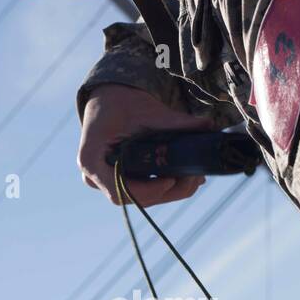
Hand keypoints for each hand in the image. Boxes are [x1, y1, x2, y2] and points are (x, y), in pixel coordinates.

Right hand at [78, 84, 213, 206]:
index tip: (172, 179)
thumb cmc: (121, 103)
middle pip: (135, 198)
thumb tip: (209, 125)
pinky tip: (187, 177)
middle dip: (168, 191)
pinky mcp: (119, 182)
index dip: (148, 190)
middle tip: (195, 176)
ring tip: (195, 175)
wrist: (107, 101)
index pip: (120, 189)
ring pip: (142, 199)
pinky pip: (143, 192)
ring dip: (171, 191)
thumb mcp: (147, 111)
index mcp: (91, 159)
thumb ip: (176, 121)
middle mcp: (95, 177)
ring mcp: (106, 182)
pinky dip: (166, 186)